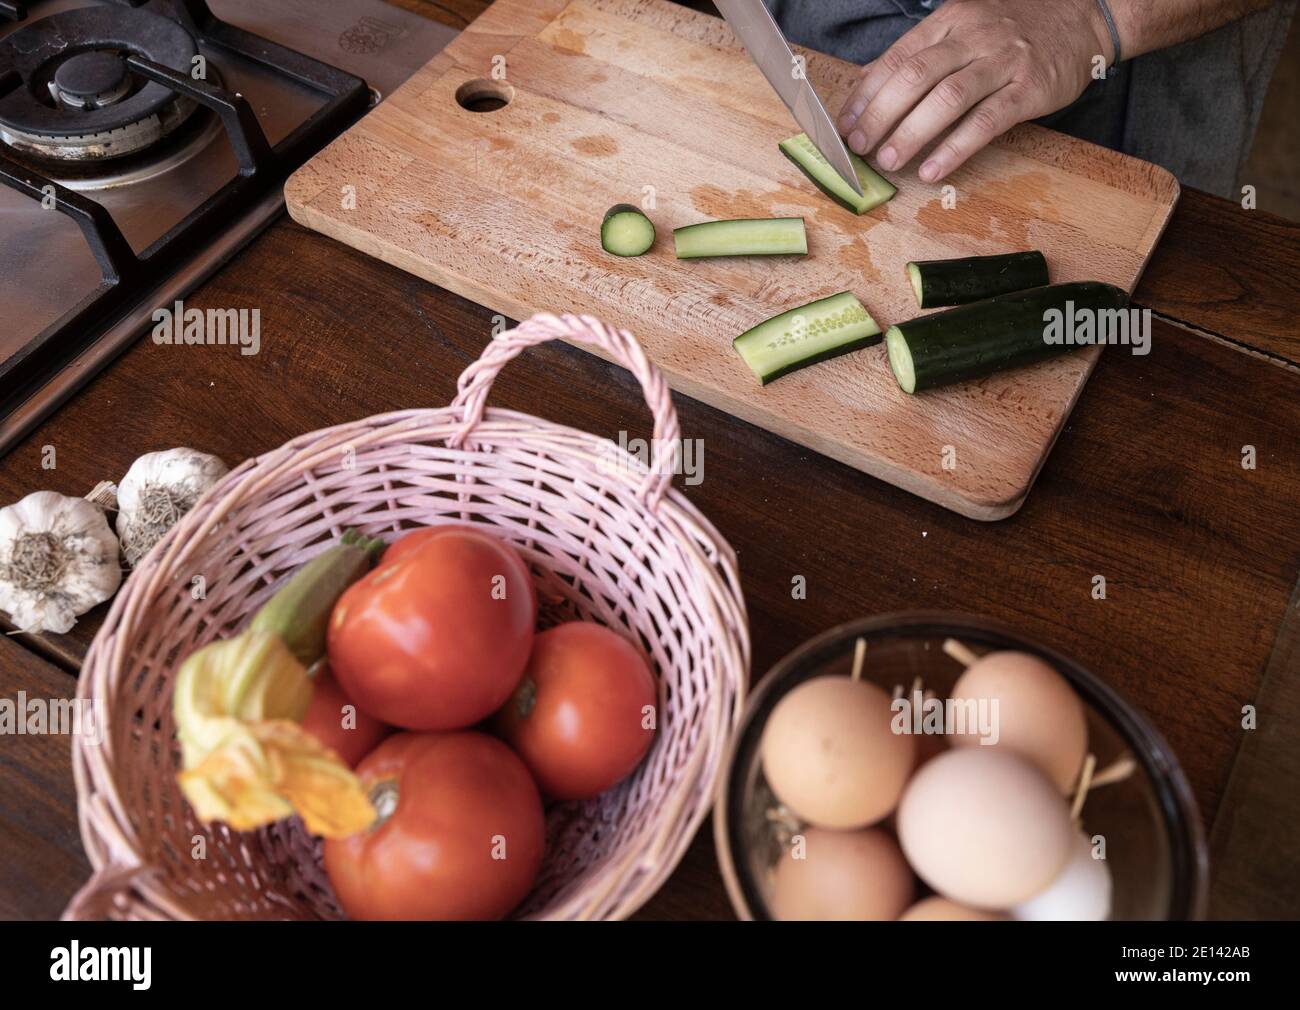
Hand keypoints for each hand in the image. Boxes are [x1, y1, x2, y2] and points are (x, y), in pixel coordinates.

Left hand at [836, 0, 1111, 181]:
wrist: (1084, 14)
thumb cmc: (1014, 27)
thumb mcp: (963, 26)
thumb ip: (919, 53)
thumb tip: (868, 82)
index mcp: (949, 21)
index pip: (896, 59)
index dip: (866, 94)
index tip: (845, 125)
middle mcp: (972, 37)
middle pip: (915, 77)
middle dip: (881, 115)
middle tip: (859, 147)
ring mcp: (1002, 62)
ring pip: (947, 98)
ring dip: (912, 133)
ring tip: (888, 161)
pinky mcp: (1029, 89)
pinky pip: (985, 122)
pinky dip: (954, 148)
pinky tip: (932, 170)